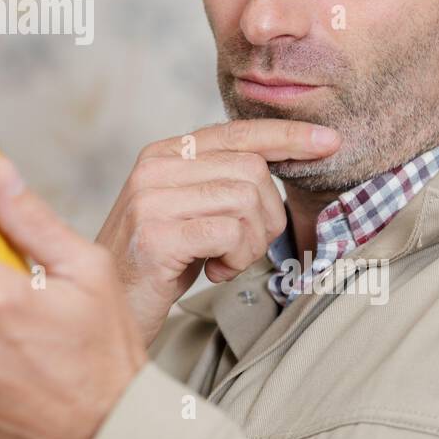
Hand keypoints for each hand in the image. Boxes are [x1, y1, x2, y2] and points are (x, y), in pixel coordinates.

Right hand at [96, 119, 339, 345]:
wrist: (109, 306)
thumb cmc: (159, 262)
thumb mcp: (188, 208)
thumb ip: (221, 179)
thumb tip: (284, 158)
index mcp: (165, 152)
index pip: (238, 131)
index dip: (288, 135)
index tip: (328, 141)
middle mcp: (155, 166)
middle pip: (252, 170)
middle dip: (268, 215)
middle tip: (244, 247)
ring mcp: (152, 198)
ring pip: (247, 201)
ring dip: (252, 243)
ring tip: (225, 261)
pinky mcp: (157, 234)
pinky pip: (230, 233)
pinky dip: (237, 258)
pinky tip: (214, 272)